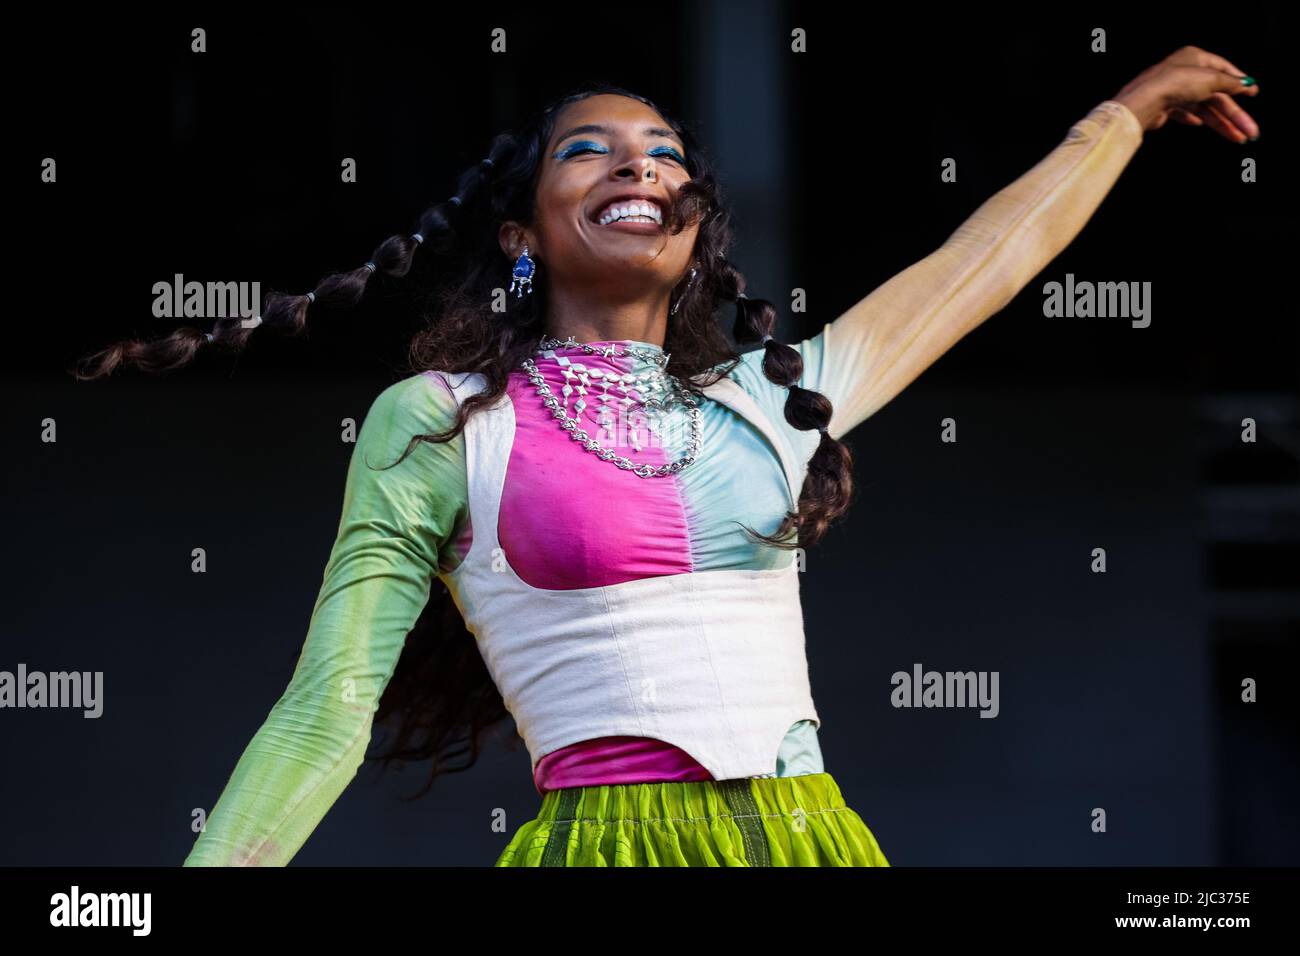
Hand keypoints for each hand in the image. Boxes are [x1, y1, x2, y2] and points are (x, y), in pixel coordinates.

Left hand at [1113, 45, 1260, 141]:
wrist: (1144, 100)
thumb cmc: (1178, 82)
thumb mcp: (1212, 79)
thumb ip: (1231, 83)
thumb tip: (1246, 84)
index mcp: (1196, 57)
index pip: (1223, 68)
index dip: (1239, 82)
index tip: (1253, 93)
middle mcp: (1184, 71)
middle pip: (1216, 95)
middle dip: (1234, 114)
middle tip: (1250, 130)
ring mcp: (1173, 90)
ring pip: (1203, 107)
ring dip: (1220, 123)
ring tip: (1237, 138)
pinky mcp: (1164, 106)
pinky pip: (1184, 113)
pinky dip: (1194, 119)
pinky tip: (1201, 125)